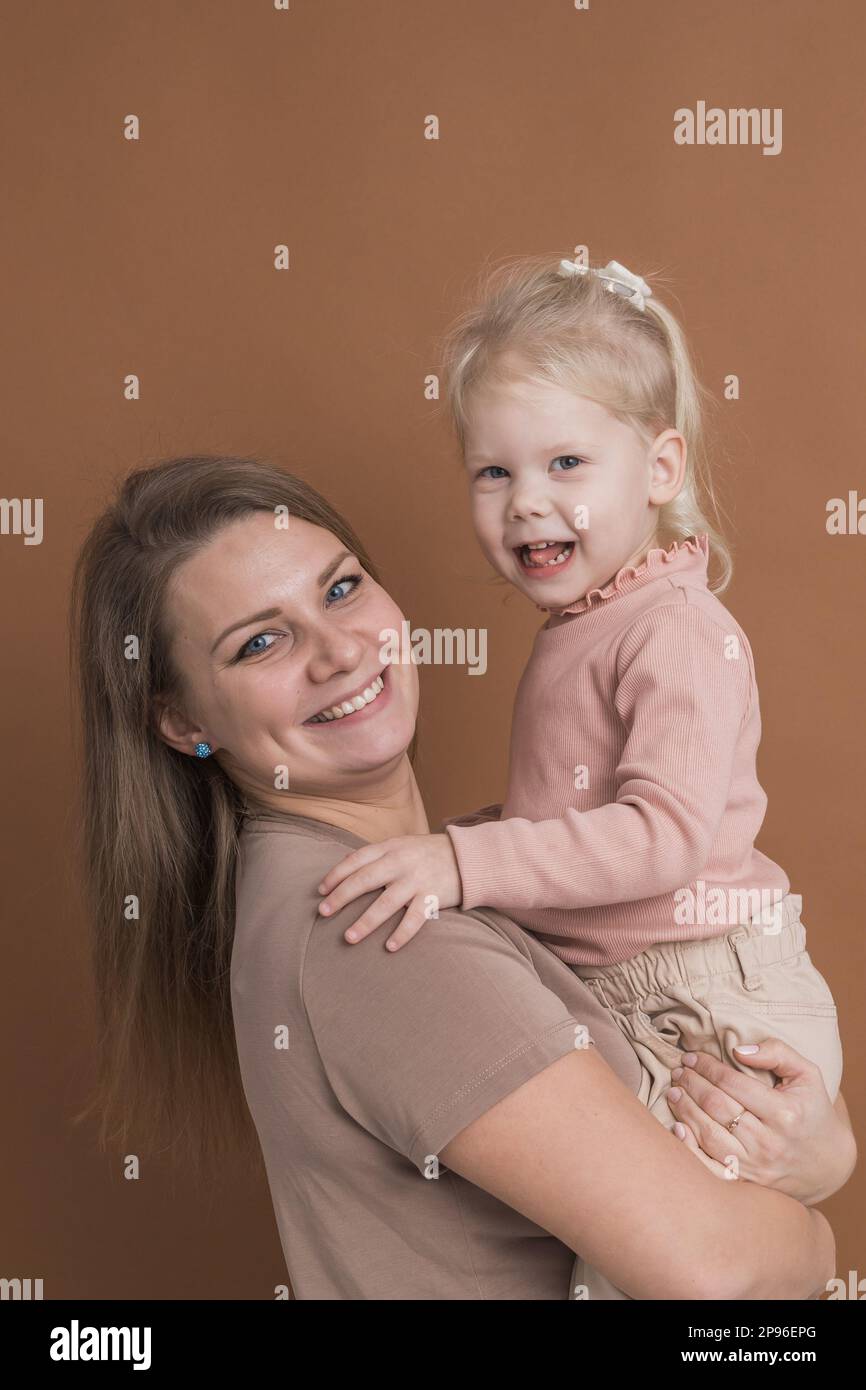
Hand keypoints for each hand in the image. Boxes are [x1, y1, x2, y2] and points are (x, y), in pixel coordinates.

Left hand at [316, 834, 462, 950]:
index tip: (321, 891)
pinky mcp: (433, 896)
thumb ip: (376, 854)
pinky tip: (389, 947)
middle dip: (342, 896)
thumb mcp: (401, 844)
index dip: (336, 875)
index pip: (357, 860)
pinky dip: (402, 934)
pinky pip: (415, 919)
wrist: (468, 857)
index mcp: (390, 847)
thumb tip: (343, 864)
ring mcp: (417, 880)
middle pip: (365, 880)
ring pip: (386, 903)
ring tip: (349, 938)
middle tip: (323, 912)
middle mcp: (401, 862)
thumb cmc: (427, 853)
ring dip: (366, 922)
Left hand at [667, 1039, 855, 1205]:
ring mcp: (756, 1166)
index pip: (732, 1083)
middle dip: (691, 1084)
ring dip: (685, 1110)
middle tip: (678, 1072)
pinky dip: (689, 1149)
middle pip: (716, 1107)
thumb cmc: (811, 1111)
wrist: (828, 1164)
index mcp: (784, 1112)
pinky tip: (677, 1128)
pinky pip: (710, 1168)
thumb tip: (739, 1051)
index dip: (707, 1067)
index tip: (691, 1057)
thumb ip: (778, 1053)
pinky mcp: (747, 1183)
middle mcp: (769, 1142)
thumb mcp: (807, 1075)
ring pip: (708, 1135)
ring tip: (673, 1092)